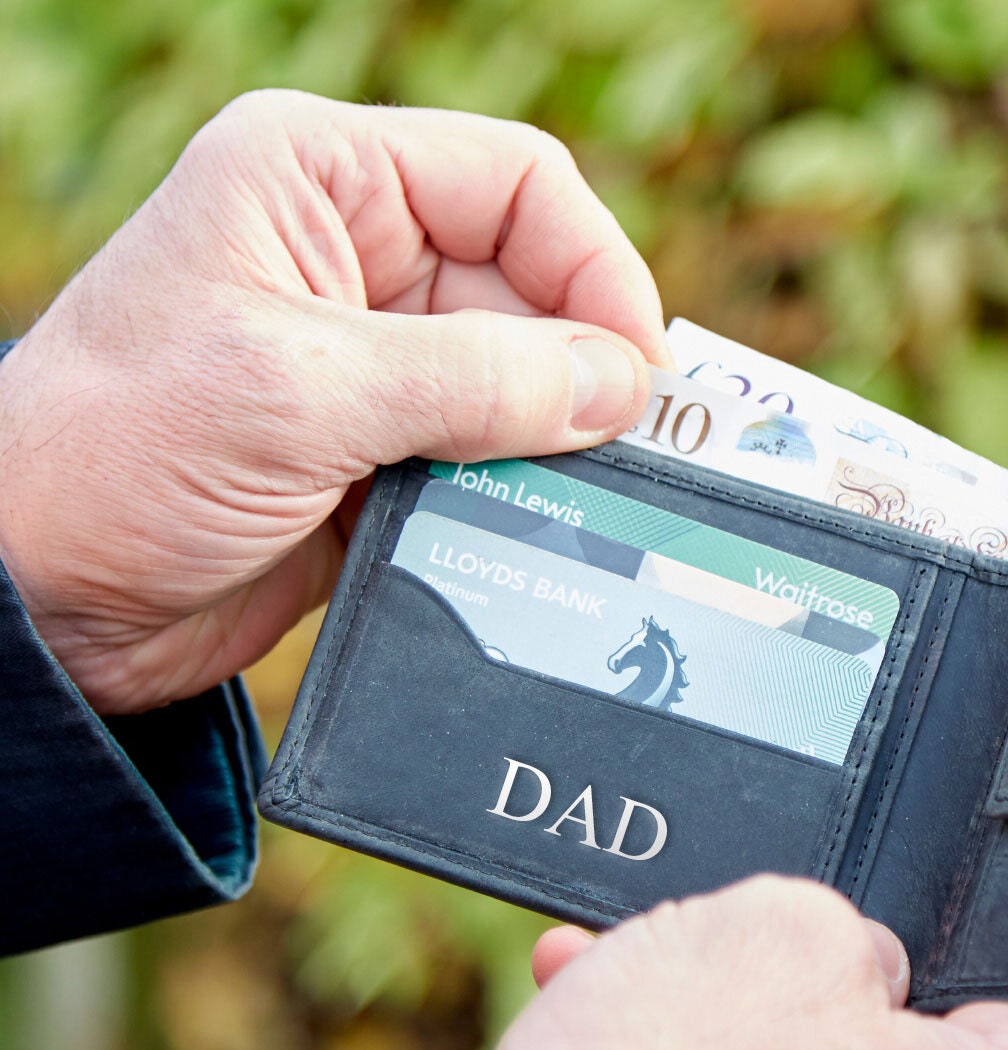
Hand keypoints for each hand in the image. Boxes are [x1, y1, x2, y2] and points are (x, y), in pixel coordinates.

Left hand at [0, 90, 667, 713]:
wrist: (45, 597)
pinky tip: (539, 535)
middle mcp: (355, 260)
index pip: (515, 185)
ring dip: (559, 445)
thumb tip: (621, 387)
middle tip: (632, 456)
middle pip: (533, 291)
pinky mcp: (379, 457)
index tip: (637, 370)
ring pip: (522, 386)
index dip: (593, 266)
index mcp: (320, 182)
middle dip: (585, 371)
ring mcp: (371, 367)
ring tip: (593, 503)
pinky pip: (489, 463)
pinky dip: (522, 498)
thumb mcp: (304, 392)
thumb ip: (477, 381)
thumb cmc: (122, 455)